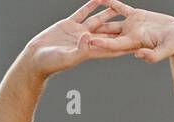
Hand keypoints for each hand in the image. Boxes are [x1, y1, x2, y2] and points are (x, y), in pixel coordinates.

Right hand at [23, 1, 137, 76]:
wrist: (35, 58)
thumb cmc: (50, 64)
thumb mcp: (67, 57)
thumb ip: (79, 49)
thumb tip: (90, 38)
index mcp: (89, 51)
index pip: (112, 48)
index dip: (126, 45)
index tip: (138, 42)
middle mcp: (86, 41)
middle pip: (108, 34)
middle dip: (121, 29)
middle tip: (135, 23)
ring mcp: (78, 32)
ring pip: (97, 21)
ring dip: (108, 14)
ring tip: (120, 6)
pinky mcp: (68, 25)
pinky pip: (82, 13)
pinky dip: (90, 5)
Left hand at [86, 0, 173, 63]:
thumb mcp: (165, 50)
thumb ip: (153, 55)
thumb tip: (138, 55)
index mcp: (133, 43)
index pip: (113, 44)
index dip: (101, 42)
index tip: (88, 41)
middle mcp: (128, 35)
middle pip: (107, 34)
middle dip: (93, 32)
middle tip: (77, 31)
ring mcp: (130, 25)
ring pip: (110, 21)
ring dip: (98, 17)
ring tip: (84, 14)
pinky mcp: (135, 16)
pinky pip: (120, 8)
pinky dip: (111, 3)